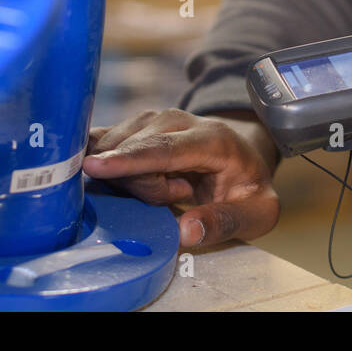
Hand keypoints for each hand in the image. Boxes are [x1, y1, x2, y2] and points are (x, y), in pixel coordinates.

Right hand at [83, 108, 280, 247]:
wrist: (245, 159)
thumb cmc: (249, 189)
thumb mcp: (257, 214)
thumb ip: (225, 222)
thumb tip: (185, 232)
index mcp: (215, 139)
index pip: (166, 148)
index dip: (130, 159)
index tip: (94, 167)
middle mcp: (183, 120)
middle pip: (137, 149)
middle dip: (146, 186)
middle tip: (181, 194)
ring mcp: (158, 118)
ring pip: (118, 145)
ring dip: (134, 178)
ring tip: (169, 186)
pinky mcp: (139, 125)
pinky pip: (108, 140)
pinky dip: (112, 163)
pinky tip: (128, 173)